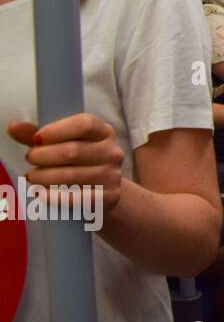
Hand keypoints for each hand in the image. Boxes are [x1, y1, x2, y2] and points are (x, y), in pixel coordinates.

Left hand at [8, 114, 124, 217]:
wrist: (101, 190)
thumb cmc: (76, 162)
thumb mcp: (60, 144)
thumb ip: (37, 135)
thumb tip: (13, 127)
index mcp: (103, 131)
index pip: (84, 124)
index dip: (57, 130)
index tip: (36, 139)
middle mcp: (112, 151)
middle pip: (73, 151)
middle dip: (43, 156)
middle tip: (29, 159)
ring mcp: (113, 174)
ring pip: (70, 175)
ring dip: (43, 177)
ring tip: (32, 176)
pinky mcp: (109, 196)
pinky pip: (76, 198)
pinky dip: (53, 196)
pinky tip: (41, 193)